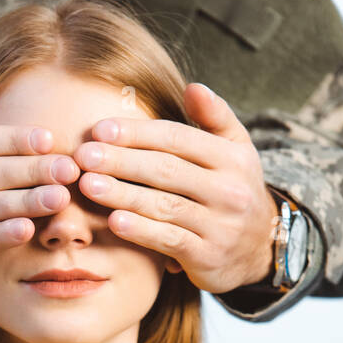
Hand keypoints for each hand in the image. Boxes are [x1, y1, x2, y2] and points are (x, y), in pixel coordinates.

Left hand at [74, 82, 276, 294]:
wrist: (260, 249)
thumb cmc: (234, 190)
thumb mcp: (236, 151)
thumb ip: (215, 118)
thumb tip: (193, 86)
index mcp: (232, 157)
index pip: (178, 139)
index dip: (137, 133)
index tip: (100, 129)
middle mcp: (229, 190)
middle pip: (166, 170)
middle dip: (120, 161)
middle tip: (83, 156)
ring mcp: (220, 225)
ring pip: (164, 205)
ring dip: (122, 194)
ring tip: (86, 185)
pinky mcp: (207, 257)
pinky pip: (169, 240)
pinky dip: (140, 231)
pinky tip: (113, 221)